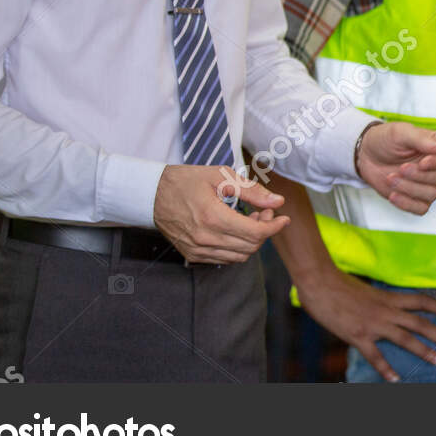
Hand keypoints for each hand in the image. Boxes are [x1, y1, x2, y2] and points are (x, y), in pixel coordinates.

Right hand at [153, 164, 289, 263]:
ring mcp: (197, 249)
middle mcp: (205, 238)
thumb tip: (277, 201)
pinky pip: (224, 259)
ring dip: (252, 240)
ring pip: (239, 256)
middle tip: (265, 212)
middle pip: (250, 246)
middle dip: (265, 230)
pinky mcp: (192, 255)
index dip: (274, 226)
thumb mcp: (221, 176)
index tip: (283, 217)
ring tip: (252, 220)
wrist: (151, 194)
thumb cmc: (186, 181)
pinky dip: (237, 248)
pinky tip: (237, 230)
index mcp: (213, 217)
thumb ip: (251, 191)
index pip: (256, 232)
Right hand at [299, 269, 435, 382]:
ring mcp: (374, 324)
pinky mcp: (358, 335)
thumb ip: (380, 301)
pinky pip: (376, 356)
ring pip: (405, 339)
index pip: (421, 301)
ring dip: (424, 350)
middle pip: (420, 323)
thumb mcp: (367, 290)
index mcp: (389, 297)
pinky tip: (395, 380)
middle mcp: (386, 310)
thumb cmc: (340, 284)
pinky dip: (386, 369)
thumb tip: (388, 308)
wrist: (320, 283)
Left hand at [356, 121, 435, 214]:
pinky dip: (407, 203)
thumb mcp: (401, 133)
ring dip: (409, 188)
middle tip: (401, 168)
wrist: (366, 155)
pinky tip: (393, 194)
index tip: (422, 163)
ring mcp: (428, 183)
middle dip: (420, 176)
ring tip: (390, 178)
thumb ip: (421, 139)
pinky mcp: (417, 198)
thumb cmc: (386, 140)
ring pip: (432, 194)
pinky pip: (422, 208)